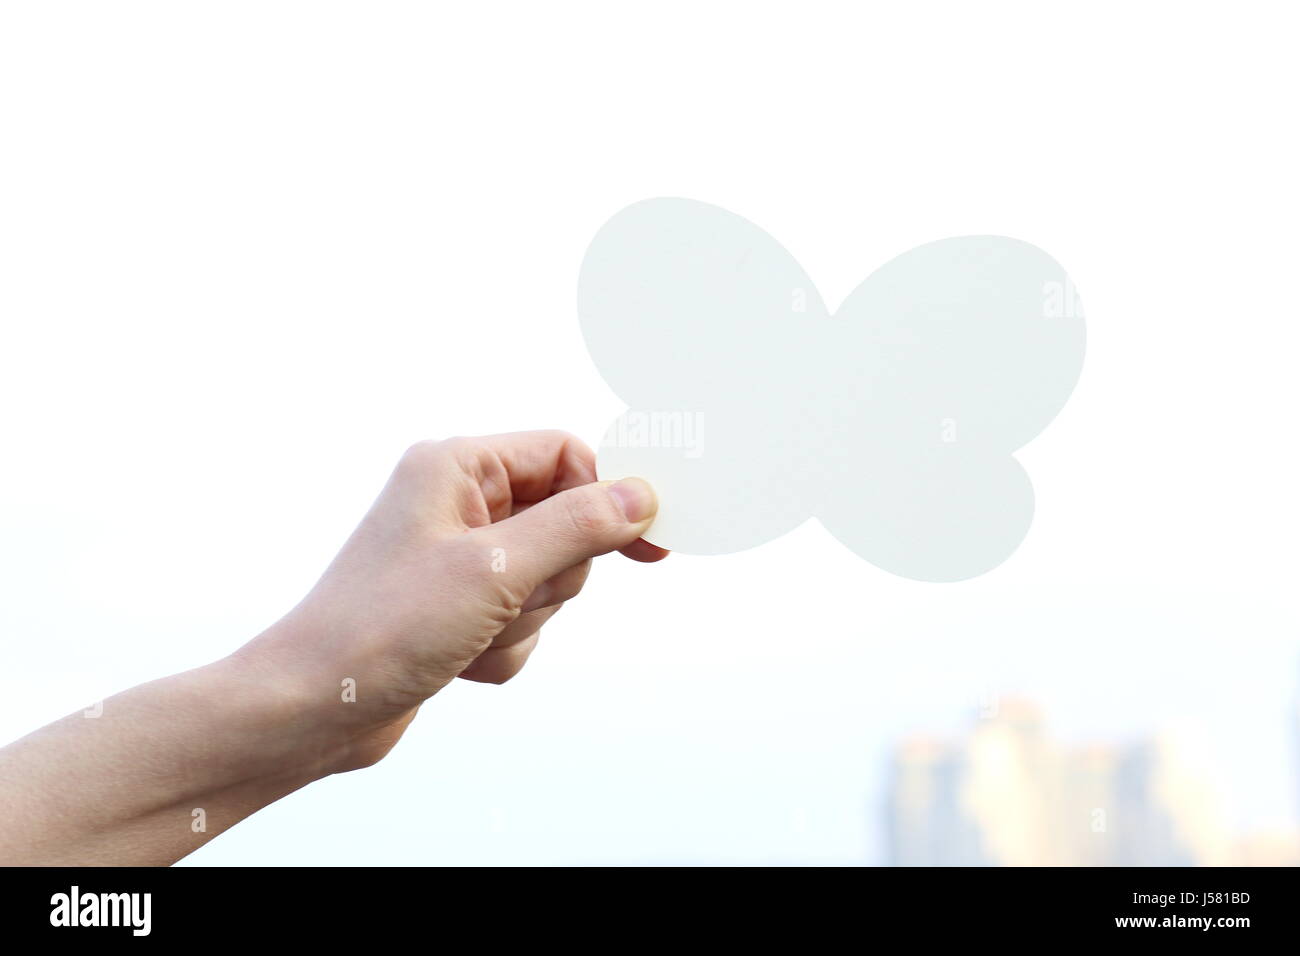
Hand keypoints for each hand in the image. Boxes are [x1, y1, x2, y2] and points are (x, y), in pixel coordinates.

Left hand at [237, 431, 665, 772]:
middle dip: (551, 578)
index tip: (651, 542)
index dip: (609, 496)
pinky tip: (459, 663)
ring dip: (525, 622)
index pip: (566, 455)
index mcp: (457, 466)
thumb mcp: (496, 571)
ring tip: (470, 637)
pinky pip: (521, 620)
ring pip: (548, 580)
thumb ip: (578, 527)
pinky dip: (504, 649)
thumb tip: (640, 494)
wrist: (311, 709)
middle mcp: (457, 502)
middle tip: (509, 599)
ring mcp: (457, 557)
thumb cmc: (382, 627)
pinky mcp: (456, 607)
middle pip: (565, 523)